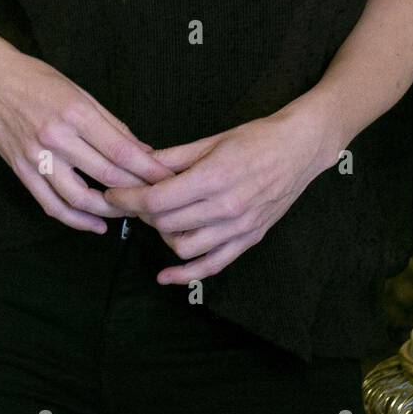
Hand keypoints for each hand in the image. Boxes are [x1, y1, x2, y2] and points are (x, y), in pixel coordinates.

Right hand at [0, 43, 175, 232]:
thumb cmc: (39, 79)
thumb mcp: (81, 92)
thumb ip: (111, 124)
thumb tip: (141, 150)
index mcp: (76, 113)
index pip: (121, 150)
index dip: (148, 169)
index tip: (168, 179)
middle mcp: (56, 137)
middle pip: (105, 176)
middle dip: (136, 191)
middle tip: (156, 200)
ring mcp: (37, 157)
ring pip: (79, 198)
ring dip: (109, 211)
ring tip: (129, 213)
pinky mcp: (22, 171)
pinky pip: (51, 204)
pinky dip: (75, 220)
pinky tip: (95, 225)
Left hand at [103, 93, 334, 281]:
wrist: (299, 149)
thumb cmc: (257, 138)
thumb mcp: (212, 140)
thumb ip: (174, 157)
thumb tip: (140, 164)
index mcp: (214, 177)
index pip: (158, 199)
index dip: (129, 198)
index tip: (113, 193)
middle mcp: (226, 207)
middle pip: (166, 223)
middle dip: (141, 213)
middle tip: (132, 201)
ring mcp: (238, 227)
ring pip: (184, 247)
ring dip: (162, 235)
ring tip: (157, 219)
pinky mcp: (249, 239)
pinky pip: (212, 266)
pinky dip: (186, 274)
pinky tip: (167, 275)